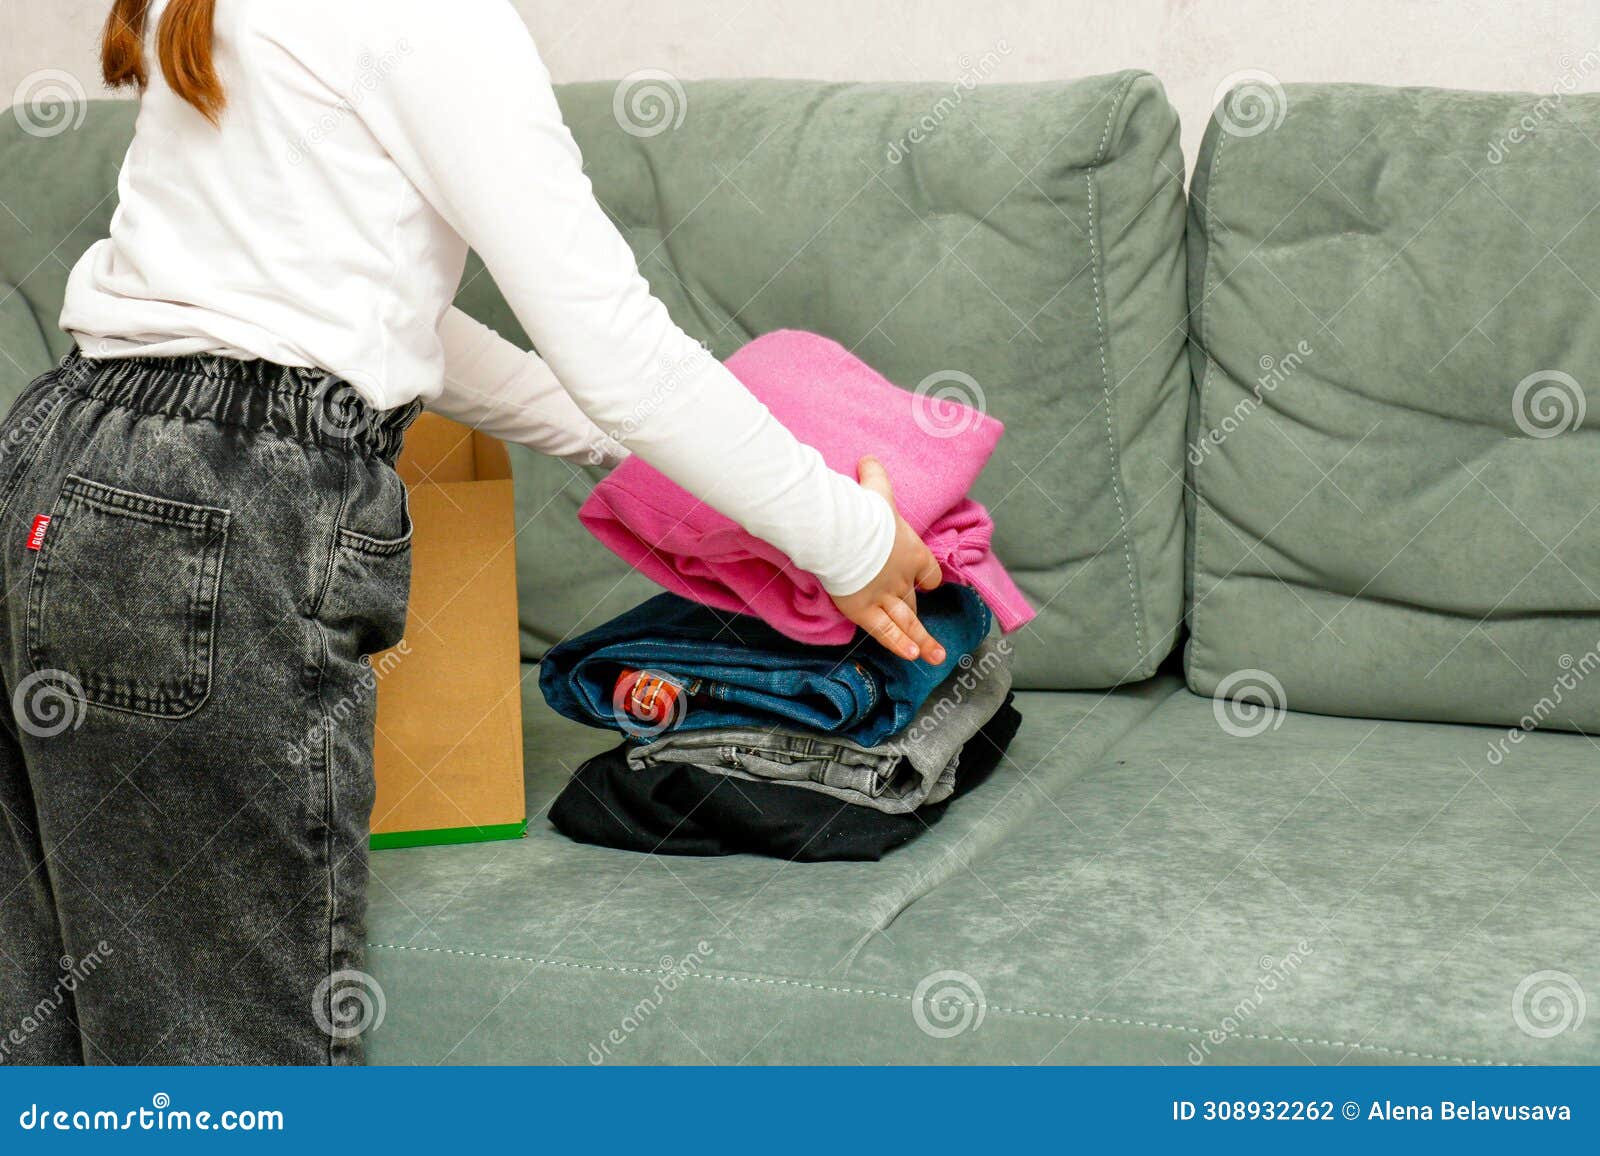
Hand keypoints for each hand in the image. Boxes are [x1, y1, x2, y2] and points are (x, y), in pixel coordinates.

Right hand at [830, 456, 946, 662]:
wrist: (844, 534)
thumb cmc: (861, 512)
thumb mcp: (875, 490)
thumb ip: (875, 476)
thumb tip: (869, 458)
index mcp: (912, 552)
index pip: (929, 571)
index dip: (928, 578)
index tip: (929, 582)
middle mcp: (903, 578)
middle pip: (914, 599)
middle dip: (918, 612)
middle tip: (925, 626)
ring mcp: (885, 596)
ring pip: (908, 622)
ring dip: (924, 640)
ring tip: (937, 657)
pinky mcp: (864, 611)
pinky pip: (886, 632)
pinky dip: (900, 644)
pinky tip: (913, 656)